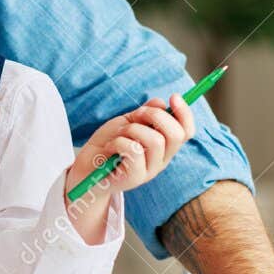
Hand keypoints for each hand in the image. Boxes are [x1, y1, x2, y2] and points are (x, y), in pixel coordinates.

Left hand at [63, 94, 193, 244]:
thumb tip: (161, 103)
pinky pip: (134, 150)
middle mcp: (161, 160)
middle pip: (175, 135)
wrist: (86, 169)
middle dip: (155, 116)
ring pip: (155, 141)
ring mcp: (149, 171)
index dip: (185, 113)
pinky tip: (110, 147)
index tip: (173, 96)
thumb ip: (144, 115)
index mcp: (163, 147)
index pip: (186, 131)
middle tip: (136, 114)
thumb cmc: (108, 145)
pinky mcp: (135, 178)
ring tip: (119, 134)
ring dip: (133, 129)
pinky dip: (119, 141)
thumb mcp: (127, 124)